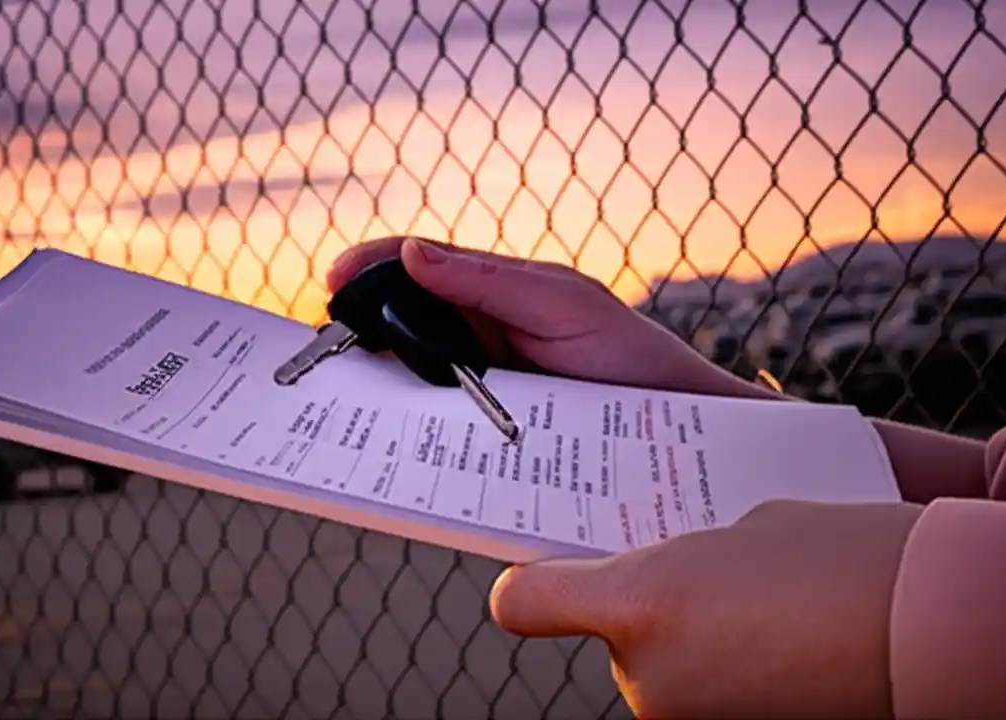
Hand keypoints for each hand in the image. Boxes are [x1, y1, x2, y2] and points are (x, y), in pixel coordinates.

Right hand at [327, 237, 777, 398]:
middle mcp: (479, 334)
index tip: (336, 280)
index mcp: (494, 292)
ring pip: (411, 373)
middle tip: (327, 341)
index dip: (372, 267)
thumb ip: (490, 281)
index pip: (417, 268)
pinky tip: (384, 426)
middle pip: (402, 320)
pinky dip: (405, 421)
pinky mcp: (485, 428)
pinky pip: (434, 421)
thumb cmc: (628, 355)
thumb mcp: (563, 306)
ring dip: (376, 376)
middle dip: (360, 325)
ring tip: (340, 382)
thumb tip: (414, 253)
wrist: (678, 429)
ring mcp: (480, 382)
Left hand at [488, 499, 923, 717]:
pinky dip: (728, 677)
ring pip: (660, 674)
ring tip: (765, 617)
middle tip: (713, 583)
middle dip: (651, 612)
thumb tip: (669, 571)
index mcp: (640, 601)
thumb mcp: (743, 524)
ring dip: (693, 648)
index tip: (542, 575)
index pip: (526, 602)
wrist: (936, 633)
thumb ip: (677, 551)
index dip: (533, 585)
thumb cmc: (843, 562)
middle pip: (612, 638)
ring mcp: (687, 719)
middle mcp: (647, 676)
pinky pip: (702, 698)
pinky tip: (782, 648)